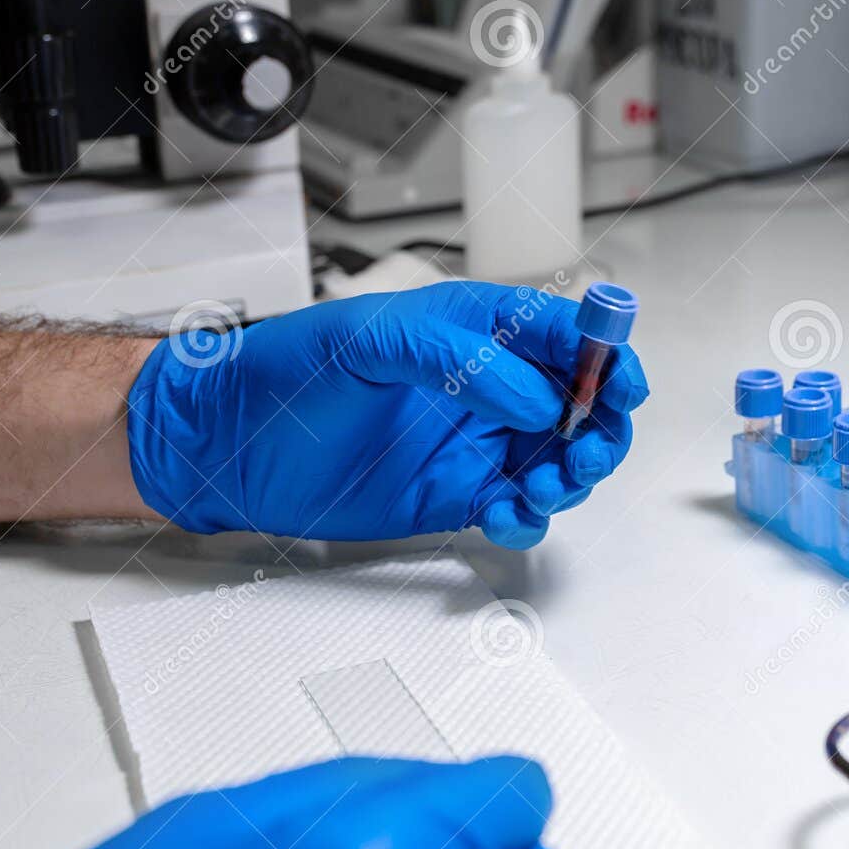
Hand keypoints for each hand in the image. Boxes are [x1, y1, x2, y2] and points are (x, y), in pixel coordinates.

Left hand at [126, 281, 648, 545]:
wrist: (226, 445)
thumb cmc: (283, 373)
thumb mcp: (369, 337)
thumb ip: (461, 358)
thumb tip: (534, 398)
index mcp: (474, 329)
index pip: (564, 334)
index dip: (605, 355)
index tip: (623, 383)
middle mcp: (487, 386)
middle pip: (580, 404)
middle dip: (600, 427)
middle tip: (586, 449)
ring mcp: (477, 443)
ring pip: (561, 460)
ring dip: (572, 476)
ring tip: (544, 484)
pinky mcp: (458, 497)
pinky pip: (521, 510)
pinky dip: (531, 518)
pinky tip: (507, 514)